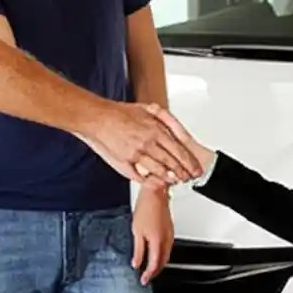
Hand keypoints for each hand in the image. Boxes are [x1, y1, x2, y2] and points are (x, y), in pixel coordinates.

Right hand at [79, 102, 202, 185]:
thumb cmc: (120, 114)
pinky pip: (141, 178)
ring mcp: (136, 155)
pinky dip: (151, 182)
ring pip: (159, 172)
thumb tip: (181, 133)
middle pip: (172, 163)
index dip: (189, 162)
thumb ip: (168, 120)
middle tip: (189, 177)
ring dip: (170, 178)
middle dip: (183, 173)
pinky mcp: (124, 164)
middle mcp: (147, 143)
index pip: (179, 150)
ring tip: (176, 181)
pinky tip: (157, 182)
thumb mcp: (149, 109)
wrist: (96, 118)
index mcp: (155, 130)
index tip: (195, 168)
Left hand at [132, 185, 173, 284]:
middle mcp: (166, 239)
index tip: (143, 280)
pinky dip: (162, 254)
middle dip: (155, 271)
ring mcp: (170, 235)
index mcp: (157, 241)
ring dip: (159, 264)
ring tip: (150, 268)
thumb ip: (138, 250)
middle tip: (147, 277)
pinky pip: (168, 247)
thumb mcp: (136, 231)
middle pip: (163, 262)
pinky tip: (156, 253)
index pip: (154, 264)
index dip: (148, 275)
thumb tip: (136, 263)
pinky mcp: (170, 230)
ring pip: (167, 255)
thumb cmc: (145, 208)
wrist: (155, 193)